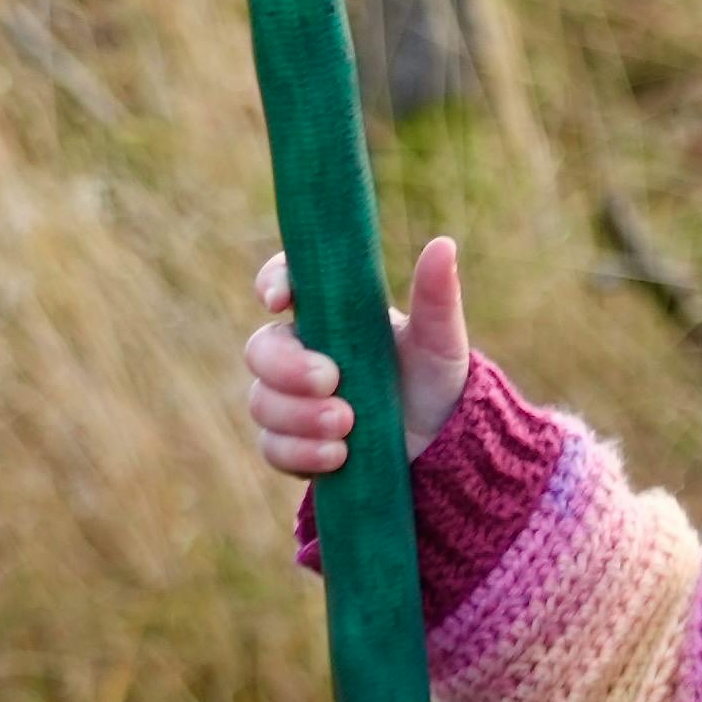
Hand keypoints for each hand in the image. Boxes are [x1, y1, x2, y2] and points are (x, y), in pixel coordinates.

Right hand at [244, 233, 472, 481]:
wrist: (440, 446)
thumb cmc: (434, 380)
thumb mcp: (440, 340)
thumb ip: (435, 298)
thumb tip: (443, 245)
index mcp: (328, 315)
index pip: (283, 282)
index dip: (272, 283)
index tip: (282, 300)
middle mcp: (300, 353)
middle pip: (259, 349)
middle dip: (287, 367)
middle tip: (331, 381)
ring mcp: (291, 400)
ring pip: (261, 402)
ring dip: (299, 416)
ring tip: (347, 425)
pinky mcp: (293, 445)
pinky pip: (273, 447)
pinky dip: (301, 453)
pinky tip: (337, 456)